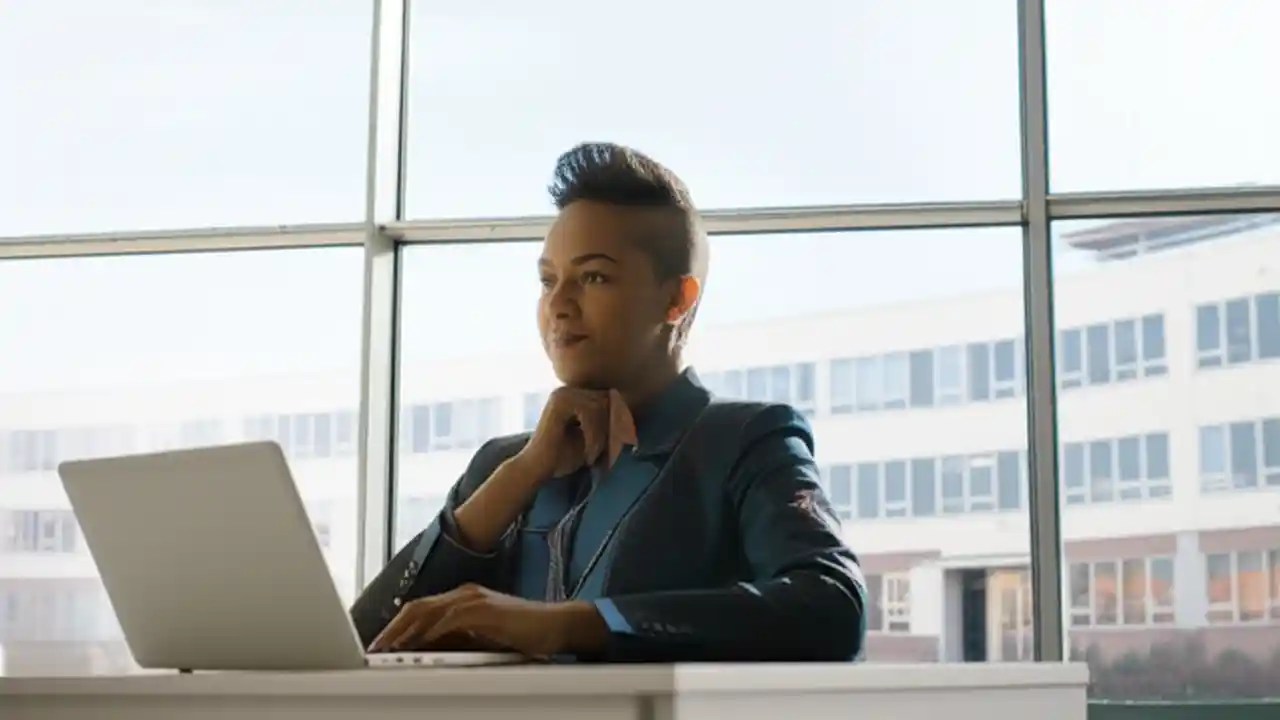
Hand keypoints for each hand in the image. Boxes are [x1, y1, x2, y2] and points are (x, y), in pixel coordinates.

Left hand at [367, 584, 605, 658]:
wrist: (557, 624)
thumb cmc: (523, 634)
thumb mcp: (483, 638)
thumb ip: (457, 640)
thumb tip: (426, 653)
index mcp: (462, 598)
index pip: (420, 610)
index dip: (397, 627)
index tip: (380, 646)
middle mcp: (464, 593)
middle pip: (417, 607)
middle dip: (392, 629)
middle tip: (374, 650)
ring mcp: (474, 598)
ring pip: (428, 610)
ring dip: (405, 632)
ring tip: (387, 650)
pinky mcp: (485, 609)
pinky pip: (451, 619)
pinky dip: (431, 632)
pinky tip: (419, 646)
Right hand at [516, 387, 610, 479]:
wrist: (536, 470)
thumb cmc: (564, 457)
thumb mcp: (593, 439)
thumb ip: (607, 424)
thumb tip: (630, 415)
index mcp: (576, 397)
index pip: (609, 399)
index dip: (617, 421)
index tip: (618, 445)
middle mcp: (569, 390)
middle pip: (607, 399)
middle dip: (612, 427)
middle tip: (608, 452)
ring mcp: (562, 394)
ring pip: (601, 406)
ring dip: (603, 434)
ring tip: (594, 455)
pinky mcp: (559, 402)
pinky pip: (590, 412)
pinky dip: (594, 435)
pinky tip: (588, 454)